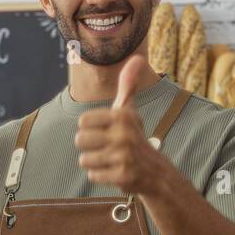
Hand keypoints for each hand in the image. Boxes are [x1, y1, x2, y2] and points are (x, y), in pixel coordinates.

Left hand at [74, 54, 172, 197]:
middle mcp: (125, 134)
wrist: (154, 172)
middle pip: (80, 140)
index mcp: (123, 115)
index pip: (82, 121)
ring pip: (84, 159)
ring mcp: (124, 156)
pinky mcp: (123, 176)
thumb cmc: (133, 136)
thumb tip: (138, 58)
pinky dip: (100, 176)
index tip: (106, 131)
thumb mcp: (129, 110)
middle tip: (107, 147)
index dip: (90, 128)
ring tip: (110, 159)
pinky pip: (92, 175)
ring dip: (94, 162)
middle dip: (90, 146)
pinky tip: (114, 172)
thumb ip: (128, 85)